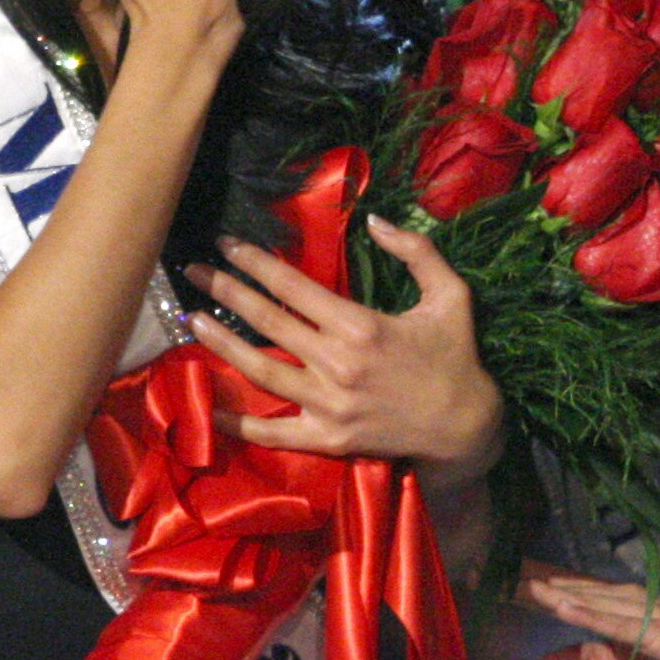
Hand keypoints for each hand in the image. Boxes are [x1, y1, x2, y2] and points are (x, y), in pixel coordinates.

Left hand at [189, 218, 504, 483]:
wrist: (466, 428)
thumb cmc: (456, 358)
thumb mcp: (451, 296)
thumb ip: (416, 252)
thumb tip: (377, 220)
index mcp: (361, 325)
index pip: (293, 287)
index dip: (255, 263)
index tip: (227, 245)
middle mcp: (338, 364)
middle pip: (268, 322)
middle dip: (226, 291)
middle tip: (194, 271)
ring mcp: (329, 405)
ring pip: (261, 370)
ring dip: (222, 344)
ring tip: (193, 320)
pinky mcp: (327, 438)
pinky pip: (272, 433)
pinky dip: (236, 423)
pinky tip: (205, 409)